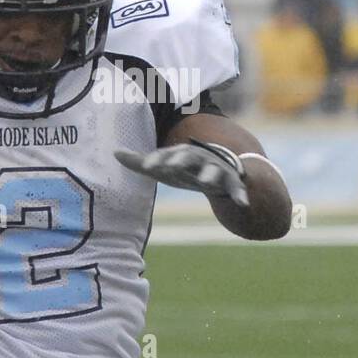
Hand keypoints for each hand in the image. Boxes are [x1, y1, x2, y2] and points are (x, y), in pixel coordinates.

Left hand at [115, 139, 248, 207]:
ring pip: (214, 171)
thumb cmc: (184, 170)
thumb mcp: (162, 168)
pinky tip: (243, 204)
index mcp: (181, 156)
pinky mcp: (232, 182)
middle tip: (173, 166)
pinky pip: (237, 189)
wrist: (219, 172)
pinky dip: (240, 195)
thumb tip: (114, 153)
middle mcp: (199, 160)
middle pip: (190, 157)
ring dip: (210, 175)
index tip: (147, 165)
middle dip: (182, 161)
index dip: (158, 160)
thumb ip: (139, 162)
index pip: (168, 155)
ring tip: (206, 182)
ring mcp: (216, 170)